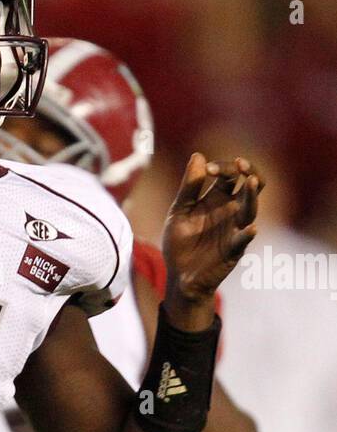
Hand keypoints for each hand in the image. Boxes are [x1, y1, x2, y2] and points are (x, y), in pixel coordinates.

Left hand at [162, 153, 260, 326]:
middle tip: (240, 164)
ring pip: (251, 208)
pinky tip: (251, 228)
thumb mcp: (179, 211)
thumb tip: (199, 155)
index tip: (208, 169)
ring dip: (252, 195)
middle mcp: (231, 210)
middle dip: (248, 171)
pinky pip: (244, 240)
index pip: (230, 174)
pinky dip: (247, 234)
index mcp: (218, 198)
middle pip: (250, 184)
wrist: (178, 276)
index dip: (223, 167)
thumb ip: (189, 187)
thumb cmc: (180, 242)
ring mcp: (234, 229)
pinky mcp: (233, 249)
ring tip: (250, 182)